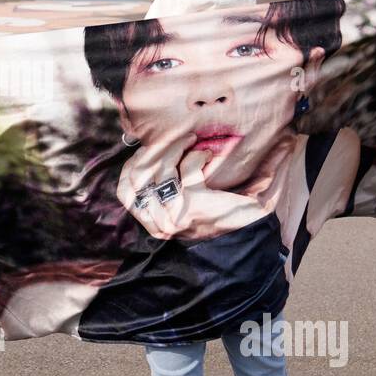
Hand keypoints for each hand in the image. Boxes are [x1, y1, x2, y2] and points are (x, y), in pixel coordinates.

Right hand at [117, 132, 269, 240]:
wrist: (250, 237)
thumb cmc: (219, 220)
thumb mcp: (185, 209)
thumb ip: (166, 191)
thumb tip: (148, 154)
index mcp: (155, 225)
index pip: (125, 193)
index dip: (130, 167)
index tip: (144, 151)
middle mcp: (161, 221)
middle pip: (140, 176)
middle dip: (152, 151)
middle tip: (170, 139)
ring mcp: (176, 213)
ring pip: (163, 169)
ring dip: (175, 147)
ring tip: (190, 139)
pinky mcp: (195, 203)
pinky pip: (188, 168)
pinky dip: (197, 155)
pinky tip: (208, 155)